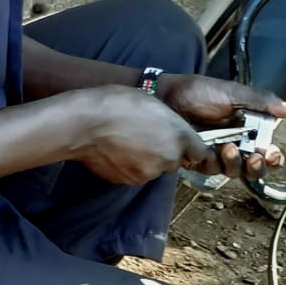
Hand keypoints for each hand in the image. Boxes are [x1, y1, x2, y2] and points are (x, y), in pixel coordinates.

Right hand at [73, 86, 208, 184]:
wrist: (86, 123)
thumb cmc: (118, 104)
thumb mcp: (153, 103)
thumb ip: (171, 123)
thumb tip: (173, 135)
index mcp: (179, 136)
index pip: (200, 152)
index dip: (190, 147)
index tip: (181, 142)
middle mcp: (169, 158)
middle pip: (174, 161)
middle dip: (165, 151)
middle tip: (145, 135)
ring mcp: (149, 173)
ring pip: (154, 168)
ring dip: (146, 159)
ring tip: (127, 140)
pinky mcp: (130, 181)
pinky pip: (135, 174)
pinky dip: (129, 166)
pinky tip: (117, 150)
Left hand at [158, 74, 285, 178]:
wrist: (166, 96)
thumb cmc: (198, 91)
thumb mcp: (234, 93)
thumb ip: (264, 103)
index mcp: (248, 127)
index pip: (267, 150)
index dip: (272, 157)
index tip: (273, 153)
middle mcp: (235, 142)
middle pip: (254, 167)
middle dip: (258, 166)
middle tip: (256, 157)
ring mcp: (216, 153)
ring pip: (235, 171)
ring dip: (236, 163)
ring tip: (229, 148)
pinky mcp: (199, 159)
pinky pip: (213, 170)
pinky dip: (215, 162)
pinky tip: (213, 149)